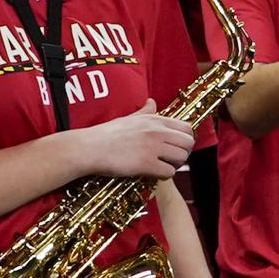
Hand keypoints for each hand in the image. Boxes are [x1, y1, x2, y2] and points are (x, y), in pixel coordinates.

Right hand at [73, 107, 192, 182]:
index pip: (187, 128)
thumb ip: (145, 112)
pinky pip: (169, 172)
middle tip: (172, 160)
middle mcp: (156, 131)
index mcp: (154, 119)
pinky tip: (153, 174)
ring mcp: (152, 147)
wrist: (90, 148)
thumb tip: (152, 101)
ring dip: (175, 166)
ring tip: (162, 167)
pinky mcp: (146, 163)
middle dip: (184, 153)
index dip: (185, 140)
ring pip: (181, 158)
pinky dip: (164, 176)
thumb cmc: (106, 134)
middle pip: (188, 143)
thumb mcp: (129, 118)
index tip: (176, 147)